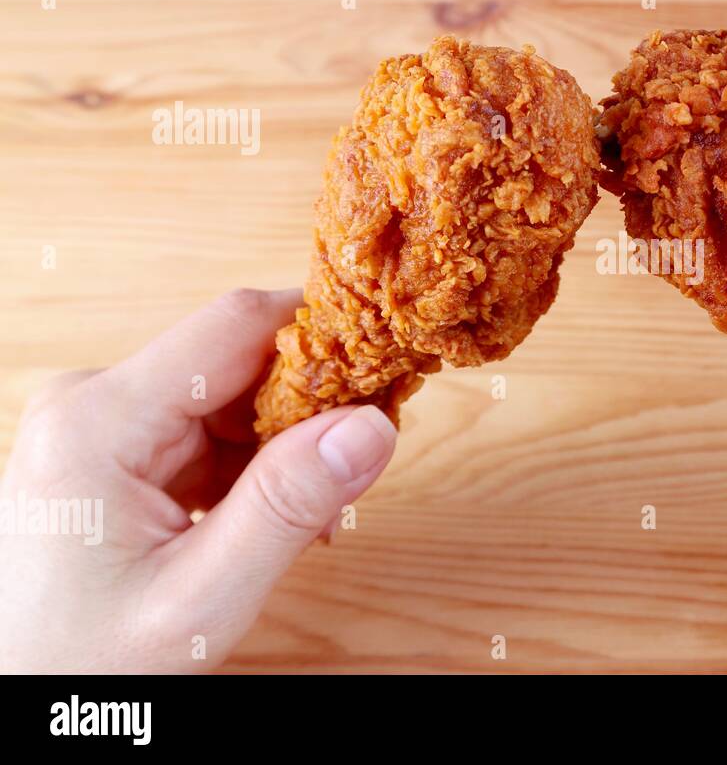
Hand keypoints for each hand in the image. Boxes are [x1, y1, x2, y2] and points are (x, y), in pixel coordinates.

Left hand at [0, 288, 397, 672]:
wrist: (14, 700)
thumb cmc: (82, 664)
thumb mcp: (199, 598)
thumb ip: (286, 506)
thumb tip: (372, 425)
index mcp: (101, 419)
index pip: (239, 325)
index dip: (325, 334)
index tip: (390, 368)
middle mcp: (95, 401)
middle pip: (240, 363)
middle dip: (311, 413)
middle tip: (357, 475)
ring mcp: (102, 424)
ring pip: (233, 400)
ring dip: (287, 451)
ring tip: (313, 521)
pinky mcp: (115, 450)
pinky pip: (209, 434)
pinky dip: (255, 472)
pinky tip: (274, 524)